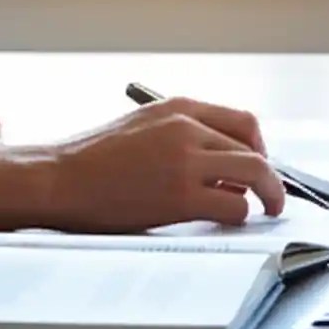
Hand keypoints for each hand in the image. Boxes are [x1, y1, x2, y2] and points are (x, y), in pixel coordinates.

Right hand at [47, 97, 283, 231]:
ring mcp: (185, 161)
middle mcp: (186, 128)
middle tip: (272, 195)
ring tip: (262, 210)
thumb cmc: (92, 159)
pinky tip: (230, 220)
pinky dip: (240, 215)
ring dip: (266, 195)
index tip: (257, 164)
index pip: (243, 121)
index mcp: (177, 107)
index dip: (258, 146)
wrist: (57, 179)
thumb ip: (182, 132)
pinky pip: (233, 205)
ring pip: (254, 173)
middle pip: (254, 147)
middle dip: (270, 174)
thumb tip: (220, 158)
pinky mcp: (180, 196)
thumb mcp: (141, 125)